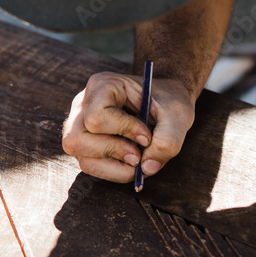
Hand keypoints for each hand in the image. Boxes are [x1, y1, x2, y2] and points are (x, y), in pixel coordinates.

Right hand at [62, 71, 195, 182]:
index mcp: (102, 85)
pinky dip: (113, 171)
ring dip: (113, 167)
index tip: (146, 136)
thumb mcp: (178, 115)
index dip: (123, 131)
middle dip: (112, 152)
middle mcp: (83, 104)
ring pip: (82, 158)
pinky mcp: (86, 144)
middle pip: (77, 140)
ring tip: (138, 160)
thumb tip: (146, 168)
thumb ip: (167, 140)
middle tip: (139, 155)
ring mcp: (80, 125)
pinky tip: (131, 162)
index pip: (97, 117)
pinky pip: (90, 165)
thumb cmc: (169, 102)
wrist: (165, 102)